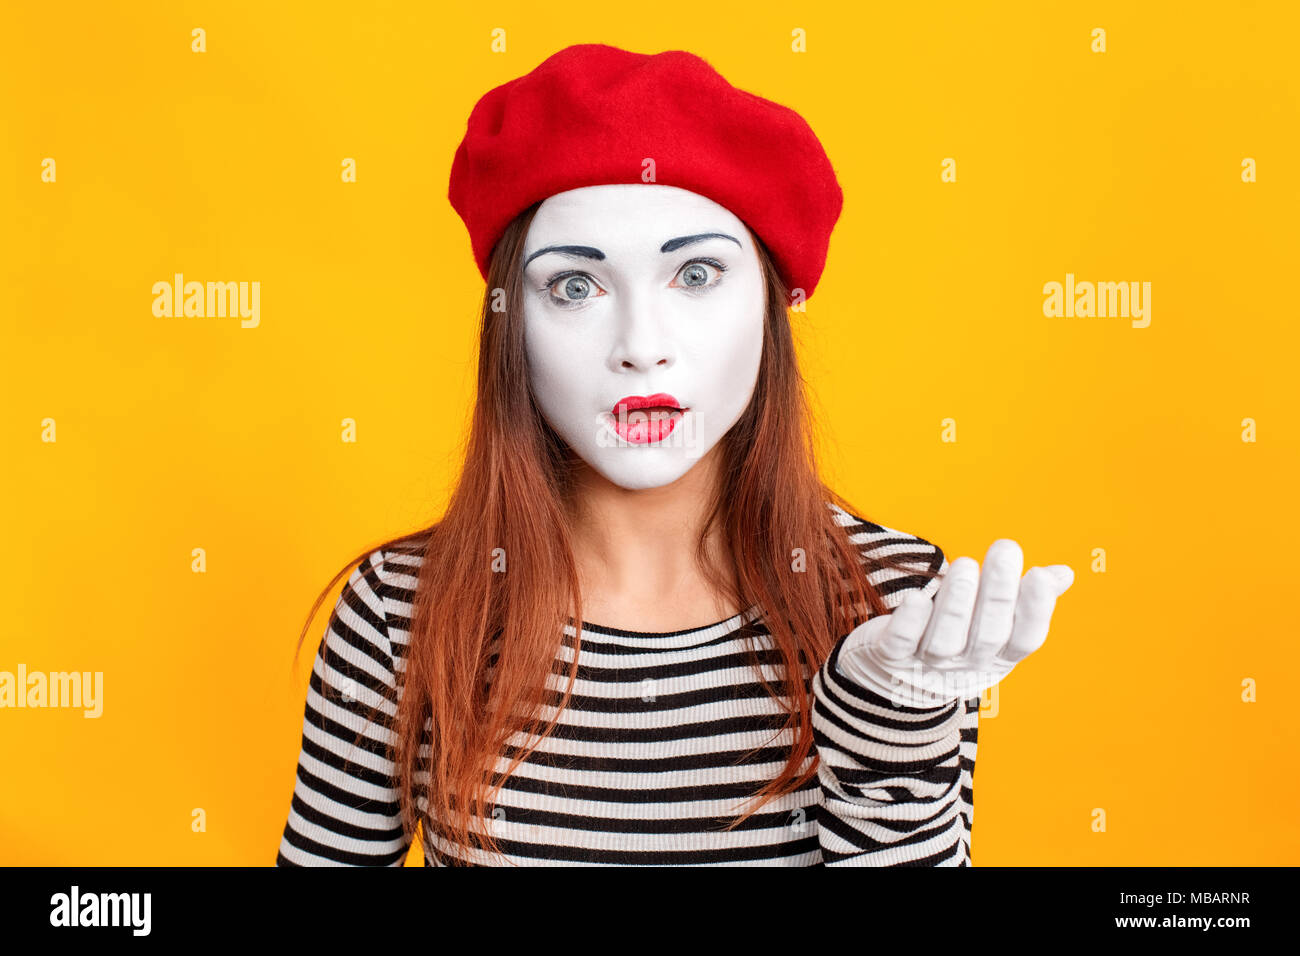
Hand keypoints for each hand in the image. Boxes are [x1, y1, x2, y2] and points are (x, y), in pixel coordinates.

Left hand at [836, 539, 1073, 706]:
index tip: (1039, 573)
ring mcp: (927, 665)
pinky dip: (908, 623)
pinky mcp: (890, 658)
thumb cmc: (956, 641)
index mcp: (998, 657)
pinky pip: (900, 644)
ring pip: (945, 640)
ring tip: (966, 564)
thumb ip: (1024, 599)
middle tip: (1006, 548)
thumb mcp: (994, 627)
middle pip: (988, 635)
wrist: (896, 681)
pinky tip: (915, 598)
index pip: (1025, 639)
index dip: (1036, 609)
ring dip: (957, 604)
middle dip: (998, 593)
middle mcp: (966, 665)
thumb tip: (1062, 573)